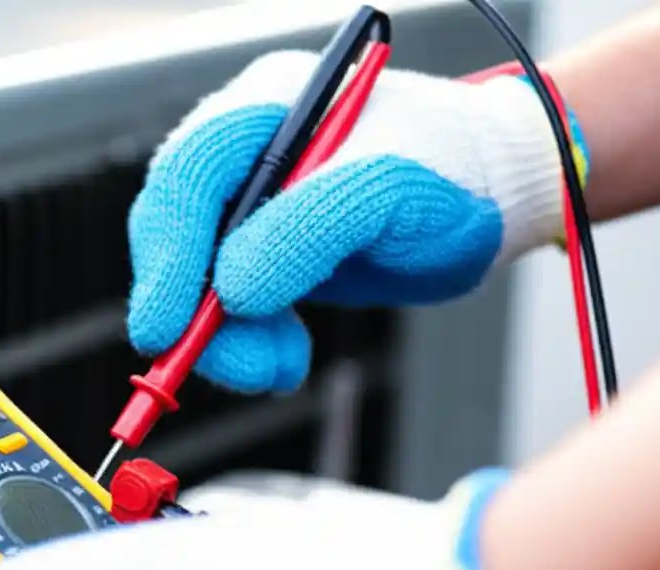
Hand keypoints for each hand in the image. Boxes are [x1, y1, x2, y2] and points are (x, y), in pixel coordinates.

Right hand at [126, 50, 586, 392]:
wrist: (494, 197)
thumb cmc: (454, 174)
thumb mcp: (391, 193)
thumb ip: (308, 231)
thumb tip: (232, 290)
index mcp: (266, 111)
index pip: (189, 172)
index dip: (168, 249)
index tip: (165, 324)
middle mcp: (244, 153)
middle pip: (176, 228)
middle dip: (190, 306)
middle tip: (224, 363)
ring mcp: (250, 204)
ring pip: (197, 277)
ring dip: (225, 337)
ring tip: (276, 368)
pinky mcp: (264, 250)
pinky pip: (229, 302)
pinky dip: (249, 340)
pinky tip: (281, 359)